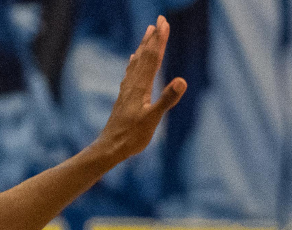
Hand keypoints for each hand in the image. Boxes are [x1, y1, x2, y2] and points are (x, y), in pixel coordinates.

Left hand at [90, 19, 186, 165]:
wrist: (110, 147)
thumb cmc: (132, 136)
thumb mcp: (153, 119)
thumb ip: (167, 99)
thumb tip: (182, 81)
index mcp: (141, 86)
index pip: (153, 58)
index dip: (160, 39)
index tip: (164, 22)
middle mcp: (133, 84)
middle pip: (145, 55)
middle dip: (153, 37)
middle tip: (159, 20)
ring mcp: (128, 90)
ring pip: (137, 62)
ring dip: (144, 46)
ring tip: (148, 33)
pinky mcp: (125, 97)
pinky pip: (131, 73)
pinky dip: (134, 62)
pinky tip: (133, 60)